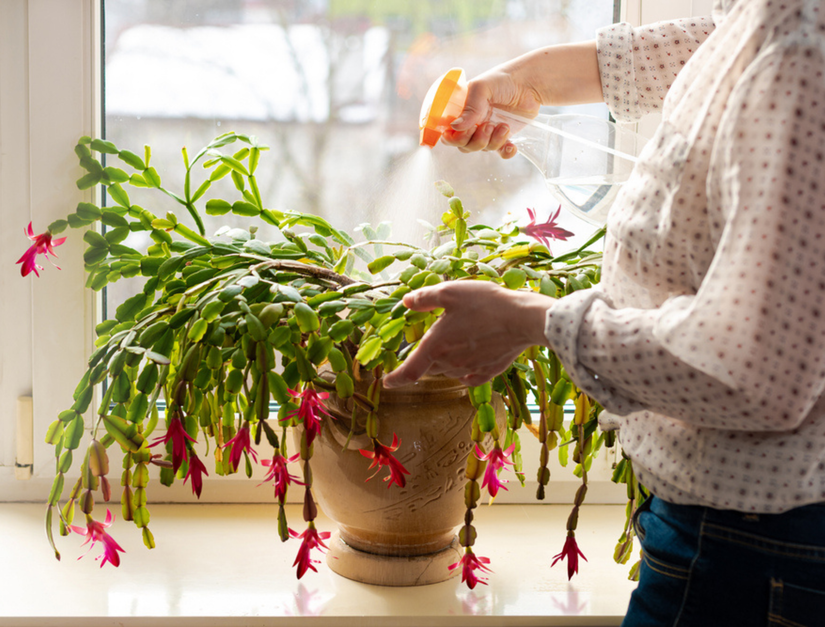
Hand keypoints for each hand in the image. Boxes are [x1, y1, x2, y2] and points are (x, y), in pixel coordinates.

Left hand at [382, 282, 552, 388]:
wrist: (523, 319)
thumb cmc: (486, 303)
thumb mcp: (450, 292)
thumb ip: (425, 298)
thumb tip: (406, 302)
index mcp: (436, 346)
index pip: (409, 371)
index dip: (395, 379)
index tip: (386, 382)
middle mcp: (450, 362)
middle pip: (429, 369)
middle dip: (424, 361)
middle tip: (431, 343)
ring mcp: (470, 369)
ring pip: (448, 372)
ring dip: (445, 362)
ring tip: (456, 341)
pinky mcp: (488, 372)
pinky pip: (469, 377)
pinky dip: (464, 371)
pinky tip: (469, 360)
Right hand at [439, 41, 601, 157]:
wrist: (530, 83)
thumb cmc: (503, 80)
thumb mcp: (483, 88)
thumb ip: (470, 107)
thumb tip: (455, 127)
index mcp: (461, 112)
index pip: (448, 133)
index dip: (452, 138)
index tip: (462, 133)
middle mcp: (472, 123)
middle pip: (464, 146)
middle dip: (476, 141)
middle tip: (488, 126)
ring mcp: (488, 131)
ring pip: (482, 149)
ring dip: (493, 142)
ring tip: (504, 126)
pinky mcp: (504, 137)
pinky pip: (500, 153)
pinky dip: (506, 152)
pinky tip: (511, 145)